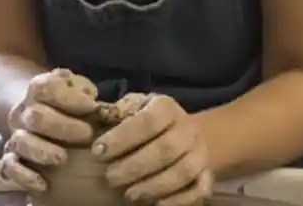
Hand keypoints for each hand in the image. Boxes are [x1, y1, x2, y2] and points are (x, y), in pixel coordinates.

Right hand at [0, 68, 99, 194]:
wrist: (34, 111)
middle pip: (36, 117)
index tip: (92, 107)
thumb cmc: (64, 102)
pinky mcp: (11, 157)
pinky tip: (42, 183)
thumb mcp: (74, 87)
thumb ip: (83, 90)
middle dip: (62, 127)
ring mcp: (16, 134)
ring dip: (42, 151)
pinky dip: (24, 176)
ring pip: (21, 142)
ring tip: (63, 159)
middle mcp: (24, 112)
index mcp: (38, 90)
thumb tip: (92, 101)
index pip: (46, 88)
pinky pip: (9, 167)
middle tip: (86, 134)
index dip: (70, 98)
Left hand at [93, 94, 212, 205]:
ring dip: (153, 186)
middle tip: (110, 178)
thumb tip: (94, 117)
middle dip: (134, 167)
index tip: (98, 152)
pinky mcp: (208, 176)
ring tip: (128, 195)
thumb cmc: (150, 122)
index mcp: (167, 107)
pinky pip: (198, 191)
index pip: (147, 122)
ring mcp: (200, 154)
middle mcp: (188, 129)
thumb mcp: (134, 107)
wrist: (190, 135)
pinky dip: (178, 200)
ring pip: (182, 172)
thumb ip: (117, 113)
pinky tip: (156, 205)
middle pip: (165, 150)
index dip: (122, 138)